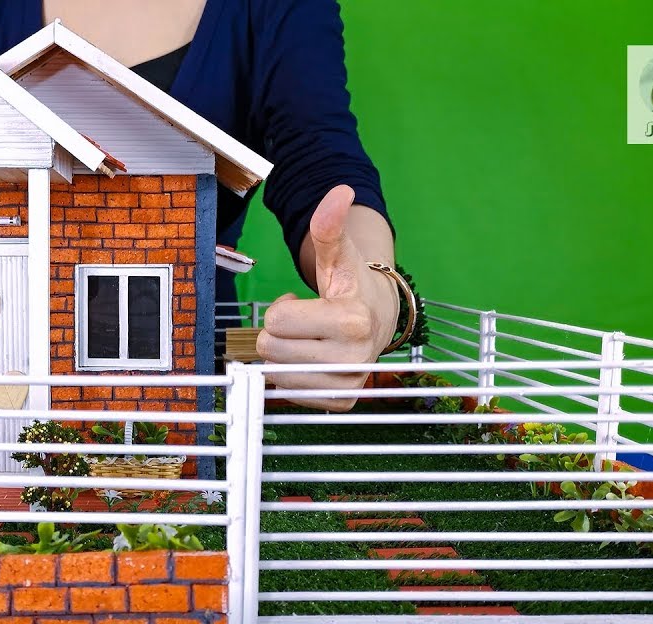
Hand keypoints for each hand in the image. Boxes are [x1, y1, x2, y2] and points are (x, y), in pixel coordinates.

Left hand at [255, 185, 398, 411]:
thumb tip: (339, 192)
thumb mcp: (339, 255)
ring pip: (277, 375)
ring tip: (308, 340)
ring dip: (284, 356)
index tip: (302, 302)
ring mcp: (348, 384)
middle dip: (279, 332)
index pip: (277, 321)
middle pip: (271, 350)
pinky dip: (293, 377)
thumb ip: (330, 226)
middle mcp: (354, 358)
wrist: (380, 317)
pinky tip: (312, 360)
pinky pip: (290, 393)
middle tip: (304, 323)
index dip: (282, 308)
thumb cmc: (353, 284)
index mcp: (352, 320)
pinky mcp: (341, 402)